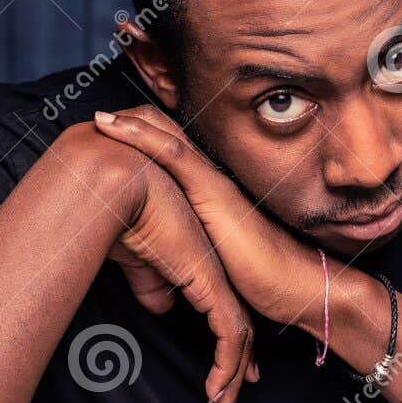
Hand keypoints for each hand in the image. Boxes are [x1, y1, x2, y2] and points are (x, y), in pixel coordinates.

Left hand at [92, 105, 321, 327]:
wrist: (302, 284)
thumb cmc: (268, 279)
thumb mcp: (218, 266)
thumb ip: (193, 260)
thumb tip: (164, 275)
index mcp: (213, 195)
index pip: (175, 158)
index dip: (146, 142)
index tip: (114, 137)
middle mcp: (213, 182)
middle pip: (169, 140)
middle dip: (135, 124)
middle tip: (100, 118)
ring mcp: (213, 183)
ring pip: (166, 140)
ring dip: (131, 125)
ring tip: (100, 119)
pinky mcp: (213, 193)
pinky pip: (172, 154)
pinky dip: (140, 137)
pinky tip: (113, 128)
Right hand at [104, 147, 257, 402]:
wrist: (120, 181)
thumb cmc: (118, 206)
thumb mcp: (136, 255)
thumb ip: (152, 281)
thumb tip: (160, 305)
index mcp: (198, 259)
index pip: (223, 308)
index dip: (227, 345)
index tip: (223, 375)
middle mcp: (214, 269)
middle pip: (237, 329)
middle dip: (235, 372)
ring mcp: (218, 276)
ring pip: (239, 341)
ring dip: (229, 383)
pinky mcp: (212, 285)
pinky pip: (229, 340)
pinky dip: (225, 373)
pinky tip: (215, 397)